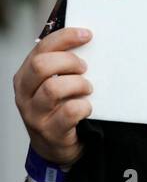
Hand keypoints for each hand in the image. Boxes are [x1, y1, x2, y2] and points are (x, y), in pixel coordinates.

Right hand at [12, 26, 93, 168]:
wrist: (54, 147)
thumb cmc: (56, 109)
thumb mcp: (52, 84)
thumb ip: (60, 65)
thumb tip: (84, 39)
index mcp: (25, 76)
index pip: (41, 48)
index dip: (65, 37)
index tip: (86, 34)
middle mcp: (25, 94)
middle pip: (41, 66)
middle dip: (69, 62)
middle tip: (84, 68)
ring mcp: (35, 114)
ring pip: (53, 88)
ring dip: (78, 84)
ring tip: (87, 89)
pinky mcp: (50, 131)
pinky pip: (69, 112)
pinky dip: (83, 106)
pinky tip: (86, 107)